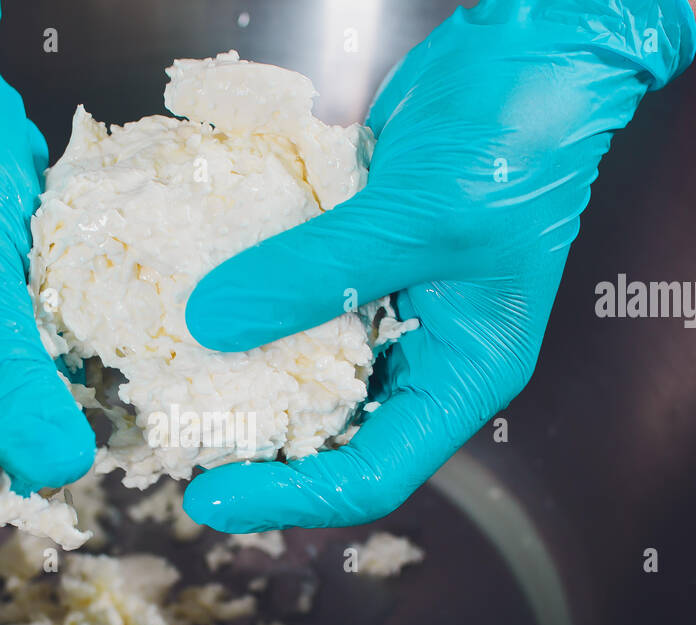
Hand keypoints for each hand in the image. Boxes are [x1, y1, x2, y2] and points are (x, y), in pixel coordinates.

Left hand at [181, 0, 695, 530]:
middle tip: (175, 444)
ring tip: (169, 385)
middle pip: (332, 437)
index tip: (211, 495)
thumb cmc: (512, 141)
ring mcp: (383, 312)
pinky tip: (193, 305)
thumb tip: (210, 324)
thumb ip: (314, 273)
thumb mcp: (416, 216)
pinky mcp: (351, 266)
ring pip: (302, 373)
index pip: (375, 473)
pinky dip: (248, 307)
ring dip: (241, 379)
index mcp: (462, 376)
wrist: (526, 56)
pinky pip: (290, 305)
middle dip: (257, 449)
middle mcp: (421, 358)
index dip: (293, 497)